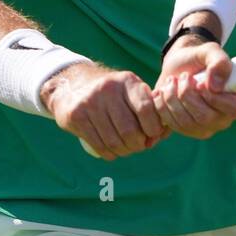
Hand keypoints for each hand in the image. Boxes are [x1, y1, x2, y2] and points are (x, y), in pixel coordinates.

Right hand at [41, 62, 169, 159]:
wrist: (72, 85)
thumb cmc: (112, 94)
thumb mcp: (131, 91)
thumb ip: (150, 110)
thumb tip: (163, 134)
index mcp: (127, 81)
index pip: (146, 109)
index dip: (153, 128)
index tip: (153, 135)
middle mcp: (109, 89)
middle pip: (130, 130)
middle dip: (138, 144)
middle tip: (140, 146)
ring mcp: (91, 102)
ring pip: (114, 141)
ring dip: (124, 151)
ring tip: (127, 149)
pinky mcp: (77, 116)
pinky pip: (98, 145)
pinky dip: (109, 154)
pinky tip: (113, 152)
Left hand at [153, 41, 235, 139]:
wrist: (180, 65)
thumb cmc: (199, 58)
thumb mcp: (210, 51)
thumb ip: (219, 62)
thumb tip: (215, 86)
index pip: (234, 109)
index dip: (214, 97)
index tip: (199, 83)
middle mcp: (226, 116)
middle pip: (206, 118)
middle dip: (187, 94)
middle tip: (183, 76)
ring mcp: (208, 126)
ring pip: (187, 123)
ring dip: (173, 98)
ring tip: (172, 81)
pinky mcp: (189, 130)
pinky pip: (174, 125)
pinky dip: (163, 106)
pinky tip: (164, 92)